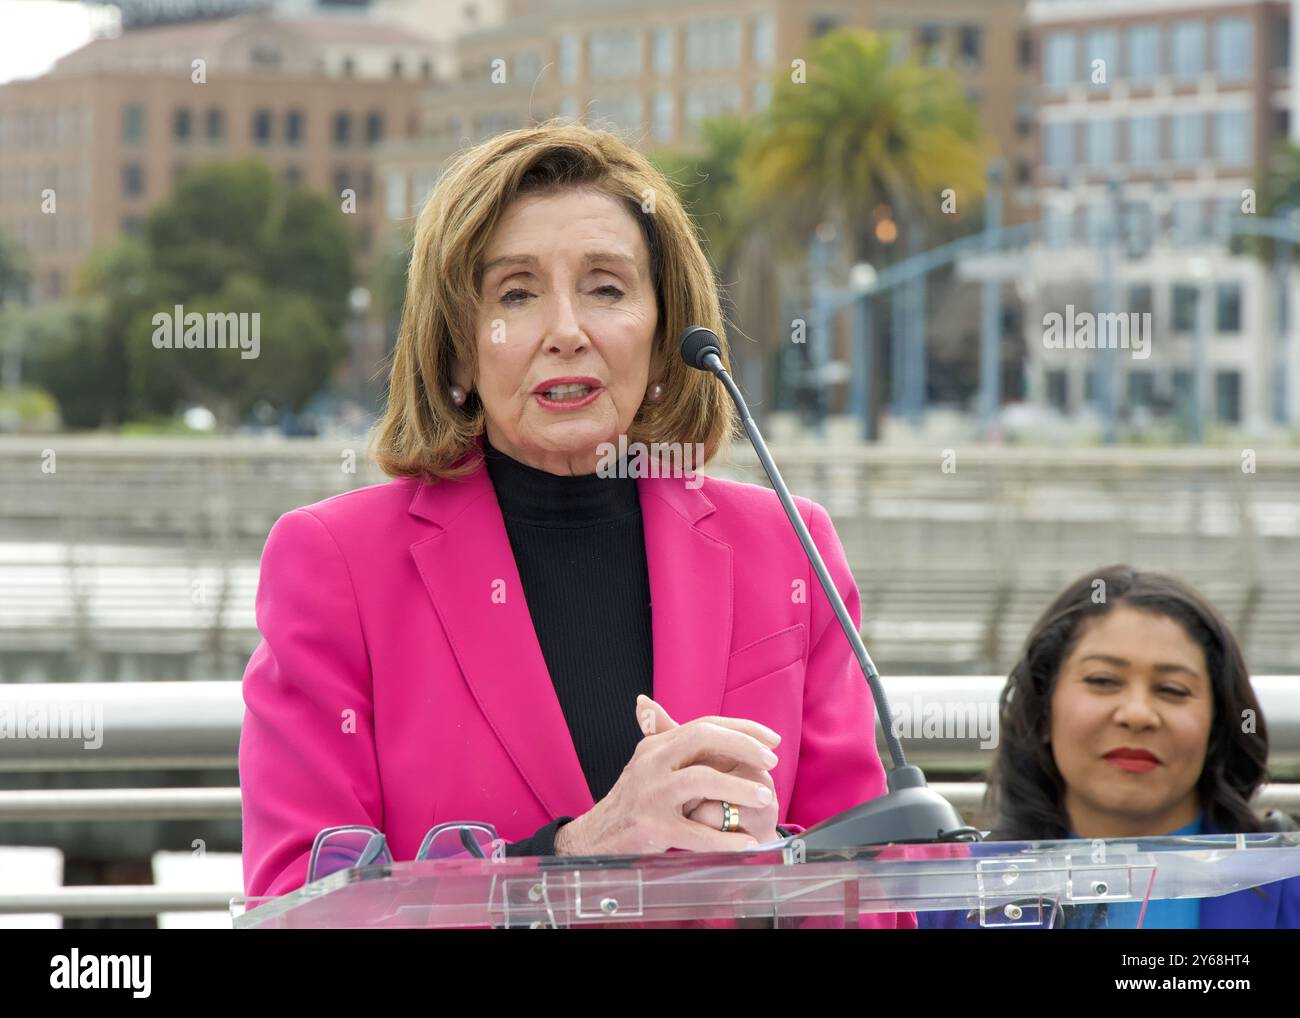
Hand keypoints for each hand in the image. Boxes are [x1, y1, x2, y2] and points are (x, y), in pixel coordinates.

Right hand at [554, 695, 780, 855]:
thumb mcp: (645, 762)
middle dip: (743, 746)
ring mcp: (651, 795)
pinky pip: (697, 832)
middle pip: (702, 739)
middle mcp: (651, 764)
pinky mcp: (653, 828)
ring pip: (701, 780)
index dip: (742, 729)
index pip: (703, 725)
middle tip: (772, 760)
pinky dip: (725, 838)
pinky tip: (746, 842)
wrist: (596, 837)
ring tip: (765, 796)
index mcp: (656, 746)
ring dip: (739, 787)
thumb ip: (661, 735)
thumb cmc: (632, 799)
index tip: (771, 739)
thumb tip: (647, 701)